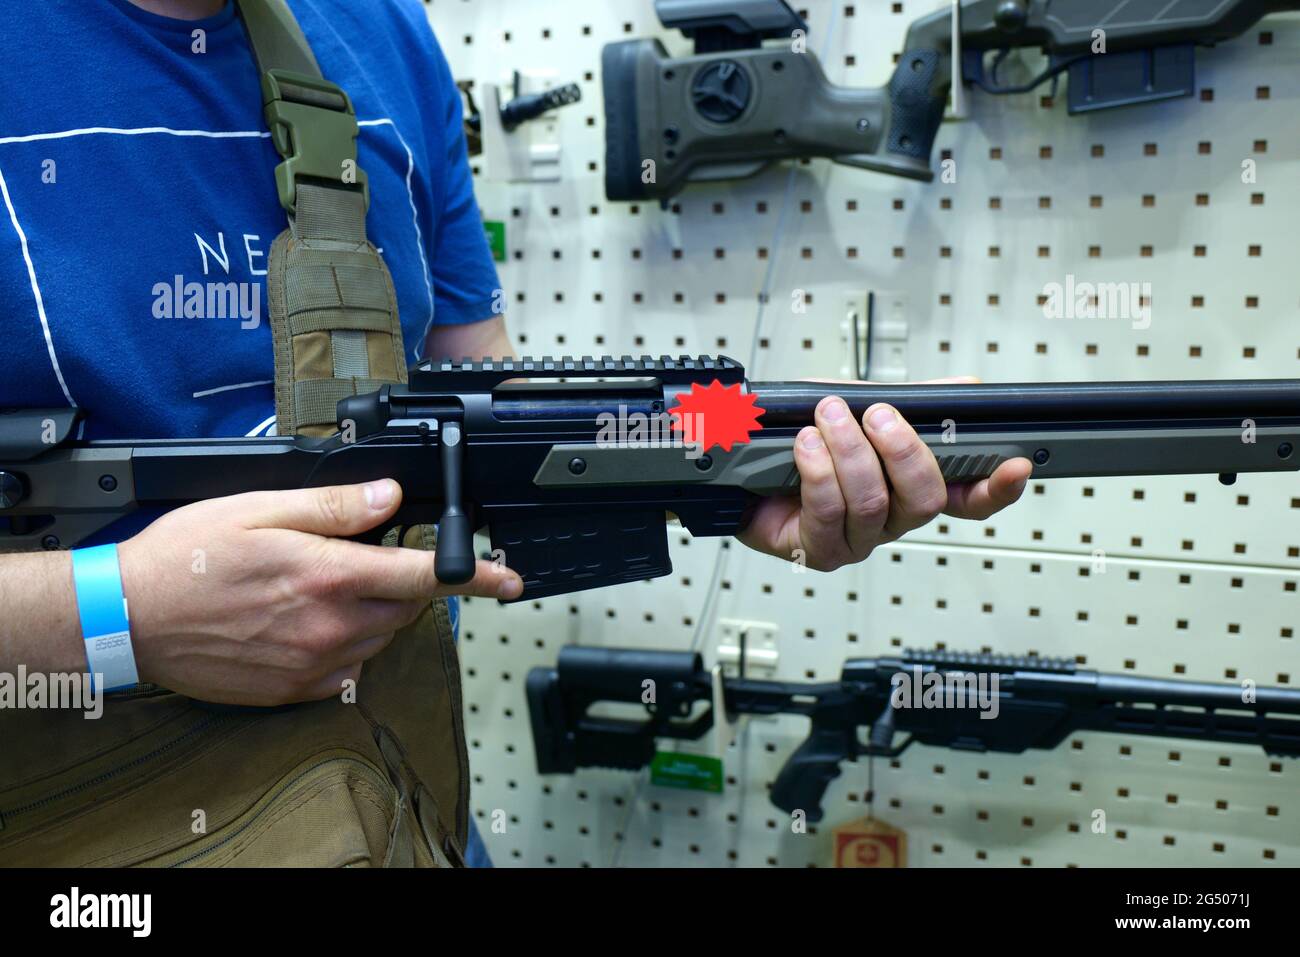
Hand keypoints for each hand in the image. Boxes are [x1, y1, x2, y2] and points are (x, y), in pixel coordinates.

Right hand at [118, 479, 521, 705]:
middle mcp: (330, 627)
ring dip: (375, 612)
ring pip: (381, 637)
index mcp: (328, 576)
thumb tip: (390, 495)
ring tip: (325, 587)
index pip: (424, 577)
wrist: (128, 619)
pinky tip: (309, 624)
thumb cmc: (186, 557)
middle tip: (365, 559)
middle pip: (406, 607)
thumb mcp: (259, 509)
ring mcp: (315, 665)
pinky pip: (349, 669)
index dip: (476, 576)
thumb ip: (335, 507)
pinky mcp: (297, 691)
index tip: (509, 579)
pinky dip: (347, 644)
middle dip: (405, 582)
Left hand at [739, 386, 1031, 571]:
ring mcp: (855, 540)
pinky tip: (805, 446)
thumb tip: (966, 388)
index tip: (1015, 465)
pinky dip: (818, 470)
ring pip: (874, 503)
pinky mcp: (816, 551)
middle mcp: (890, 520)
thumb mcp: (859, 407)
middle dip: (903, 450)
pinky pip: (829, 513)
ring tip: (827, 419)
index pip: (970, 499)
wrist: (736, 468)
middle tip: (877, 415)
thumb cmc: (799, 443)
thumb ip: (910, 401)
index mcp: (909, 489)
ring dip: (850, 452)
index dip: (997, 488)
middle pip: (926, 500)